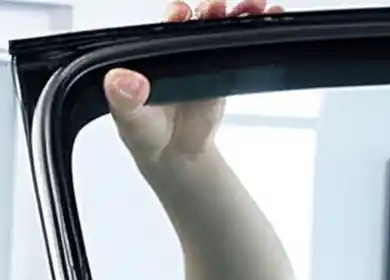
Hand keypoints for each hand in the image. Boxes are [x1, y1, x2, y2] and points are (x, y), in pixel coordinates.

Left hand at [105, 1, 282, 169]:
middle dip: (212, 7)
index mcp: (151, 55)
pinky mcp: (225, 69)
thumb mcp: (130, 119)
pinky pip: (241, 44)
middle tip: (220, 7)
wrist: (173, 154)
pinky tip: (270, 16)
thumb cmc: (146, 132)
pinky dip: (257, 27)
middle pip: (197, 18)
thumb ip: (124, 100)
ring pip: (222, 26)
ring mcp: (203, 57)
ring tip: (255, 7)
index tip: (182, 13)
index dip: (175, 16)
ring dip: (239, 12)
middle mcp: (177, 50)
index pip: (165, 27)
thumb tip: (119, 80)